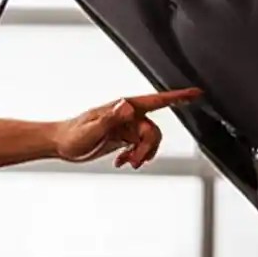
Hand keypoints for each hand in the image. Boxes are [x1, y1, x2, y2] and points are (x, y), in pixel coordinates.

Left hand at [53, 88, 202, 167]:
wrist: (61, 144)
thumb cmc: (72, 135)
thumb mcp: (91, 129)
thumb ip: (110, 118)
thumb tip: (127, 106)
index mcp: (123, 108)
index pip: (156, 100)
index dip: (177, 97)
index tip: (196, 93)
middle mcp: (127, 115)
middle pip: (153, 131)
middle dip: (147, 148)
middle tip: (133, 161)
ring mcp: (126, 127)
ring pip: (149, 141)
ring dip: (141, 155)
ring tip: (126, 163)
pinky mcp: (123, 138)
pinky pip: (140, 148)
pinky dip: (134, 157)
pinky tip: (122, 162)